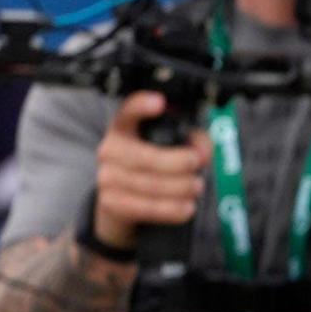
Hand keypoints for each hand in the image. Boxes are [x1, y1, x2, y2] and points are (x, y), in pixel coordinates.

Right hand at [87, 90, 203, 252]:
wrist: (120, 201)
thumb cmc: (149, 167)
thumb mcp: (169, 145)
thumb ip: (192, 140)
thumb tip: (203, 151)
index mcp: (123, 128)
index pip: (128, 112)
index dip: (142, 106)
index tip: (159, 102)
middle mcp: (110, 150)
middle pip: (149, 157)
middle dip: (181, 162)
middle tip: (198, 164)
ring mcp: (107, 177)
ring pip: (152, 184)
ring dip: (182, 188)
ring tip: (196, 187)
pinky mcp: (112, 203)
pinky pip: (148, 208)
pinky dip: (173, 209)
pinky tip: (187, 207)